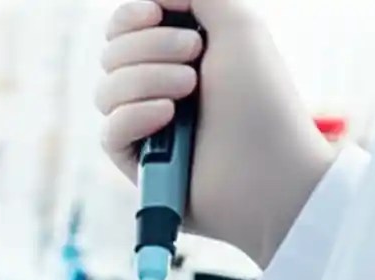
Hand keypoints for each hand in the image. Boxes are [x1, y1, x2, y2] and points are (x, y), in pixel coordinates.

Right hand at [97, 0, 335, 265]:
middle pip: (110, 53)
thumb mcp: (239, 25)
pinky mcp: (134, 161)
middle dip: (149, 49)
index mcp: (178, 53)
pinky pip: (108, 130)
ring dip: (147, 82)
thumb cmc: (261, 100)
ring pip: (105, 90)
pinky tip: (168, 120)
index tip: (155, 15)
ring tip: (188, 94)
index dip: (131, 17)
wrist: (269, 169)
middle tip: (195, 61)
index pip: (124, 26)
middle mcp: (156, 86)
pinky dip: (137, 118)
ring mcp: (143, 124)